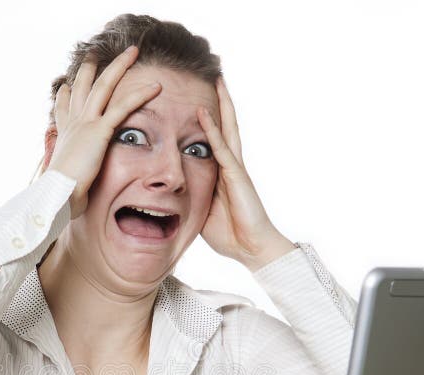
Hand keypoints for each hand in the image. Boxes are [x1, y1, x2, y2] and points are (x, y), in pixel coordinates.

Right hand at [47, 46, 162, 219]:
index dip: (65, 95)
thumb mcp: (66, 181)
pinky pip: (123, 107)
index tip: (66, 86)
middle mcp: (73, 123)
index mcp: (65, 135)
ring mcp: (86, 123)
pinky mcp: (99, 131)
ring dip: (119, 66)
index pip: (64, 108)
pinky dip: (140, 94)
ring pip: (104, 86)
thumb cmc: (61, 195)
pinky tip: (156, 86)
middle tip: (94, 53)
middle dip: (89, 68)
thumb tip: (72, 191)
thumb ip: (72, 177)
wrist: (58, 195)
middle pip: (83, 87)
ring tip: (132, 52)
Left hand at [197, 76, 295, 270]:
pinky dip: (212, 129)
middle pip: (225, 127)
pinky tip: (203, 112)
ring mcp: (235, 168)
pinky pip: (221, 148)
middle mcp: (231, 165)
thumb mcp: (202, 213)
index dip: (207, 121)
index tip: (197, 100)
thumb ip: (192, 198)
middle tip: (215, 76)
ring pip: (227, 129)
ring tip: (217, 80)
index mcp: (222, 174)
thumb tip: (171, 196)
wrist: (252, 249)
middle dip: (221, 102)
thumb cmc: (230, 235)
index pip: (213, 141)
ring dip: (221, 104)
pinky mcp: (236, 176)